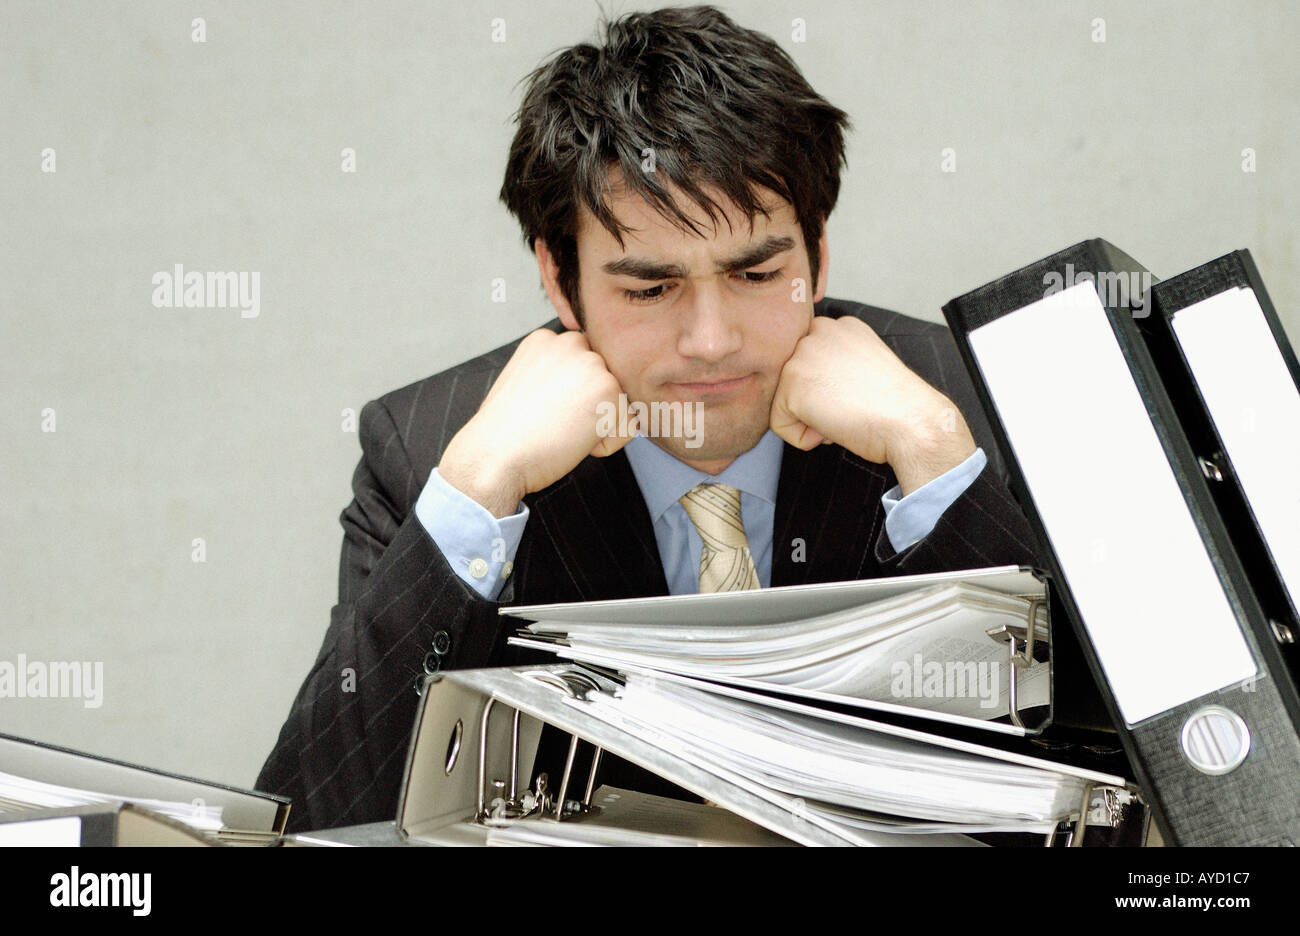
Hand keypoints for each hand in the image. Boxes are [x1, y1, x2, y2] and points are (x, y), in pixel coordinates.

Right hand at [439, 329, 634, 515]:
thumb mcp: (526, 385)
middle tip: (555, 423)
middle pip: (605, 382)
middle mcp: (570, 344)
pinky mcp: (609, 389)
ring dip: (598, 425)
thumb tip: (584, 391)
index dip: (573, 398)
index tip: (549, 412)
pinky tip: (574, 441)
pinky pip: (629, 425)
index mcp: (546, 340)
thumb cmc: (505, 433)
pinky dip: (607, 443)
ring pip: (618, 403)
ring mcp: (592, 364)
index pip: (584, 368)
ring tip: (562, 431)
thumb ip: (556, 376)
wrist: (494, 455)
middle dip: (589, 409)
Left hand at [769, 316, 975, 494]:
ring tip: (844, 416)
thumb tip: (814, 387)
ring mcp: (801, 355)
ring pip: (785, 401)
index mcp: (840, 326)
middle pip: (794, 381)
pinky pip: (779, 424)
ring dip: (810, 419)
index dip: (827, 390)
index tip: (854, 397)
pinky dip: (802, 438)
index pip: (810, 363)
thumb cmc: (897, 406)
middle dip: (816, 403)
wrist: (911, 421)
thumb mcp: (865, 368)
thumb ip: (837, 365)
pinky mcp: (791, 383)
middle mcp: (818, 332)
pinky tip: (832, 428)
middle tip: (851, 407)